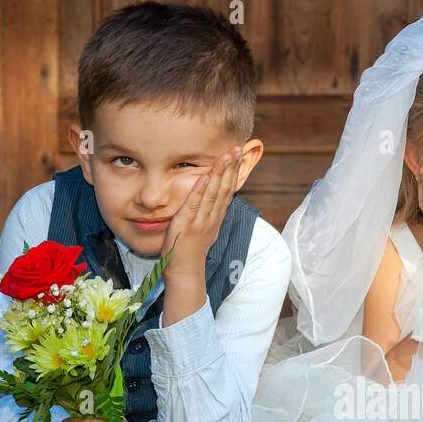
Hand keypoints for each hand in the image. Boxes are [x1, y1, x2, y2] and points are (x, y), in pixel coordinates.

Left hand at [160, 147, 245, 279]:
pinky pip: (195, 205)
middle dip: (232, 168)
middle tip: (238, 148)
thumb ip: (207, 212)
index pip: (228, 190)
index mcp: (216, 217)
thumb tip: (209, 197)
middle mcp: (212, 218)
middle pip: (225, 189)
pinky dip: (200, 190)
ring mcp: (201, 221)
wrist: (184, 272)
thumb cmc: (189, 251)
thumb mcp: (203, 228)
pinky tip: (206, 177)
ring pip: (214, 194)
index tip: (238, 155)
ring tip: (226, 156)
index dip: (234, 172)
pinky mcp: (187, 225)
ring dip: (220, 174)